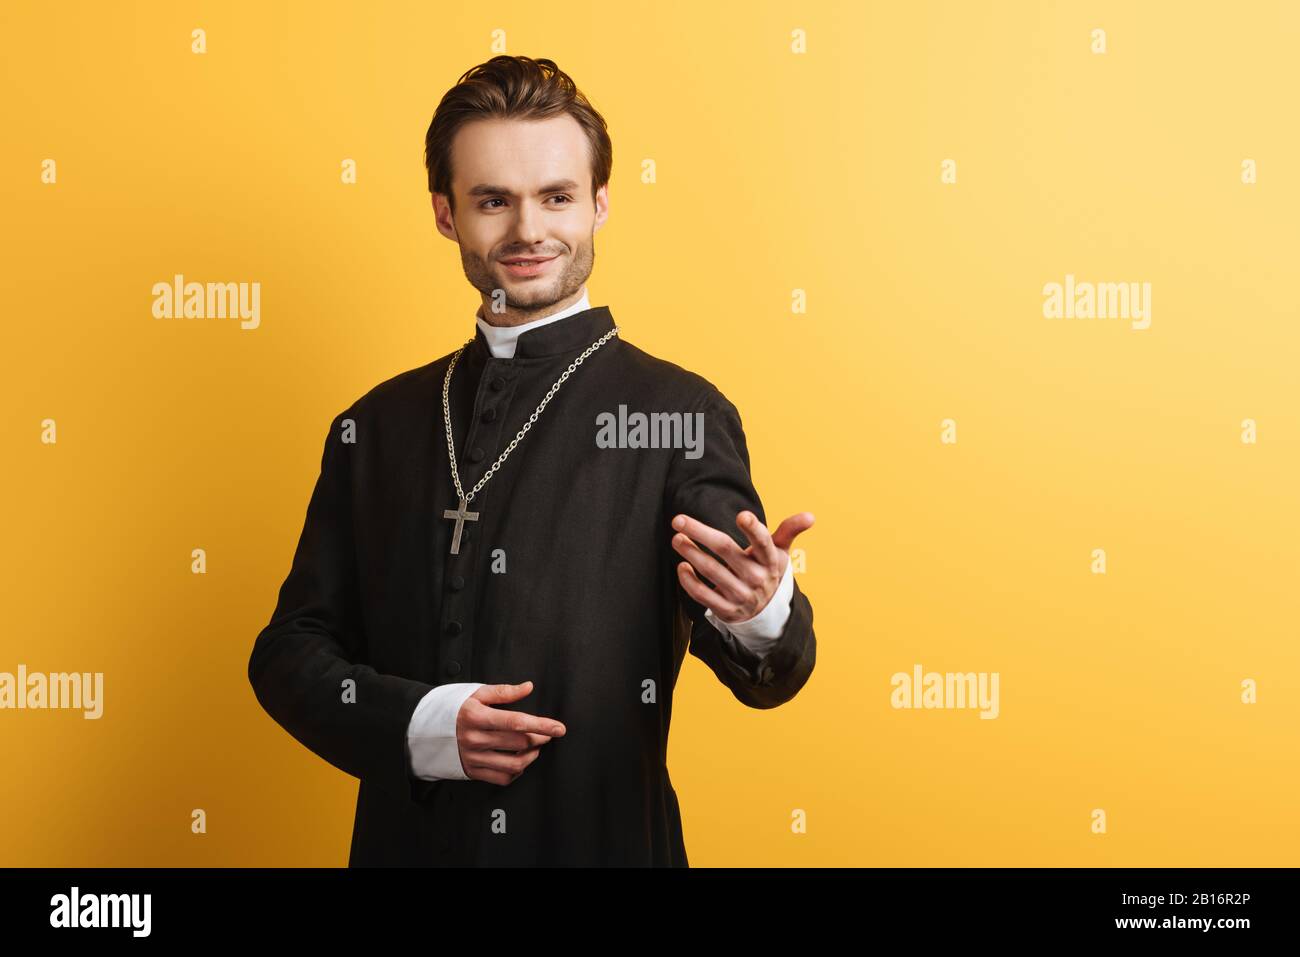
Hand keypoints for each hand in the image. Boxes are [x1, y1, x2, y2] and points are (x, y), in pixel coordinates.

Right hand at [456, 681, 565, 785]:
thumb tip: (528, 687)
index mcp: (475, 716)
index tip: (559, 728)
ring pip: (513, 764)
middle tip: (546, 733)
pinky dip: (516, 771)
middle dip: (539, 738)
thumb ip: (504, 692)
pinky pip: (501, 777)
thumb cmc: (452, 707)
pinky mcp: (471, 771)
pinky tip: (519, 760)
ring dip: (531, 756)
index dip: (541, 725)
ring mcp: (472, 757)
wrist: (423, 729)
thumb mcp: (475, 693)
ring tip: (534, 747)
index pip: (516, 722)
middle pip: (518, 742)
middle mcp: (473, 739)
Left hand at [671, 509, 813, 624]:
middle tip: (679, 519)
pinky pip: (703, 595)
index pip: (763, 543)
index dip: (754, 529)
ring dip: (691, 553)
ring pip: (711, 571)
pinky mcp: (726, 609)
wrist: (766, 612)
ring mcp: (740, 595)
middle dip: (700, 533)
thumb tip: (811, 516)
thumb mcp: (780, 552)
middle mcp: (756, 577)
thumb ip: (789, 530)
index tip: (742, 515)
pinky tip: (682, 566)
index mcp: (770, 560)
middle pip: (726, 550)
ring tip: (677, 538)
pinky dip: (690, 581)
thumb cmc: (768, 571)